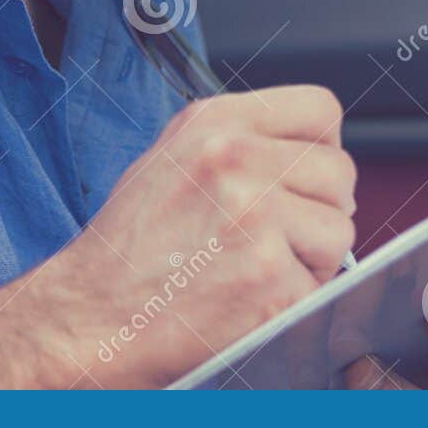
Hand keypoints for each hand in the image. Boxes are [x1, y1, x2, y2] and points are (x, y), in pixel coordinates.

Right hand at [40, 85, 356, 387]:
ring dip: (310, 259)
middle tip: (273, 237)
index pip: (321, 109)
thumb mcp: (174, 157)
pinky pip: (319, 288)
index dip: (322, 148)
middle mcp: (236, 161)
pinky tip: (245, 302)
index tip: (306, 177)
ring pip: (338, 231)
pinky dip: (292, 304)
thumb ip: (243, 142)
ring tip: (254, 269)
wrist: (88, 318)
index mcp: (215, 123)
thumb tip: (312, 154)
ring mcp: (255, 219)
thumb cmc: (128, 248)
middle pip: (339, 173)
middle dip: (318, 210)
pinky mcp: (268, 280)